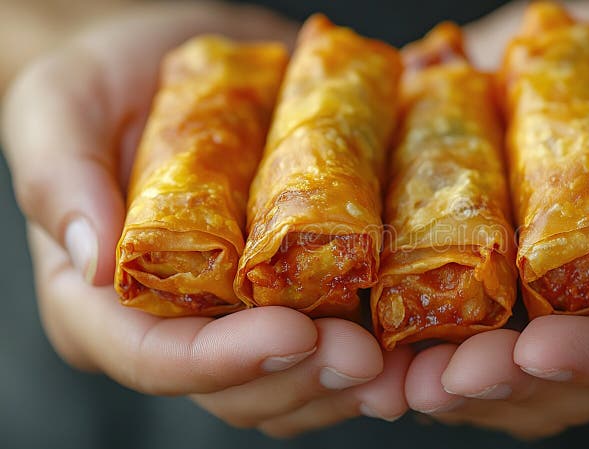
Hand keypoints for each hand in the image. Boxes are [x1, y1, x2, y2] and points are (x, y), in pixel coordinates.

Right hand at [2, 2, 408, 436]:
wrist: (162, 66)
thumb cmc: (99, 85)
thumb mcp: (59, 108)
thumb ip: (59, 179)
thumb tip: (93, 260)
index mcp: (103, 304)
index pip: (156, 358)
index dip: (225, 360)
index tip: (293, 332)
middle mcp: (173, 326)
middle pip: (232, 389)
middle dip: (302, 377)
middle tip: (365, 355)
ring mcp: (232, 317)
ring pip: (285, 386)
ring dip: (344, 384)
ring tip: (398, 365)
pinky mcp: (282, 295)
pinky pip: (322, 349)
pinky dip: (368, 355)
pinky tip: (406, 347)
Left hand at [404, 1, 588, 439]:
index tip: (539, 349)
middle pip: (562, 387)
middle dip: (500, 386)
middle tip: (442, 377)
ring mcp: (548, 321)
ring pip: (502, 385)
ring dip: (445, 387)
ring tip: (396, 379)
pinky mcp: (493, 301)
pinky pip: (454, 344)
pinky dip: (413, 354)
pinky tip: (374, 352)